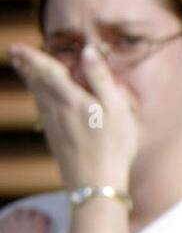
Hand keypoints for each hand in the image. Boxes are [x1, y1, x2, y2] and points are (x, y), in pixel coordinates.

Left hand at [7, 44, 138, 190]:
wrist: (96, 185)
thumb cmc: (112, 145)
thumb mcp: (116, 108)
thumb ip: (101, 78)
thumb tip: (88, 51)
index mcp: (71, 100)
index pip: (48, 72)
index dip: (32, 58)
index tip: (17, 47)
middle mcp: (57, 112)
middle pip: (37, 85)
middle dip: (26, 67)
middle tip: (14, 54)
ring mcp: (54, 128)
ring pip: (38, 99)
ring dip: (30, 82)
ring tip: (25, 72)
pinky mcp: (56, 141)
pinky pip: (43, 113)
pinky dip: (38, 99)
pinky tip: (41, 102)